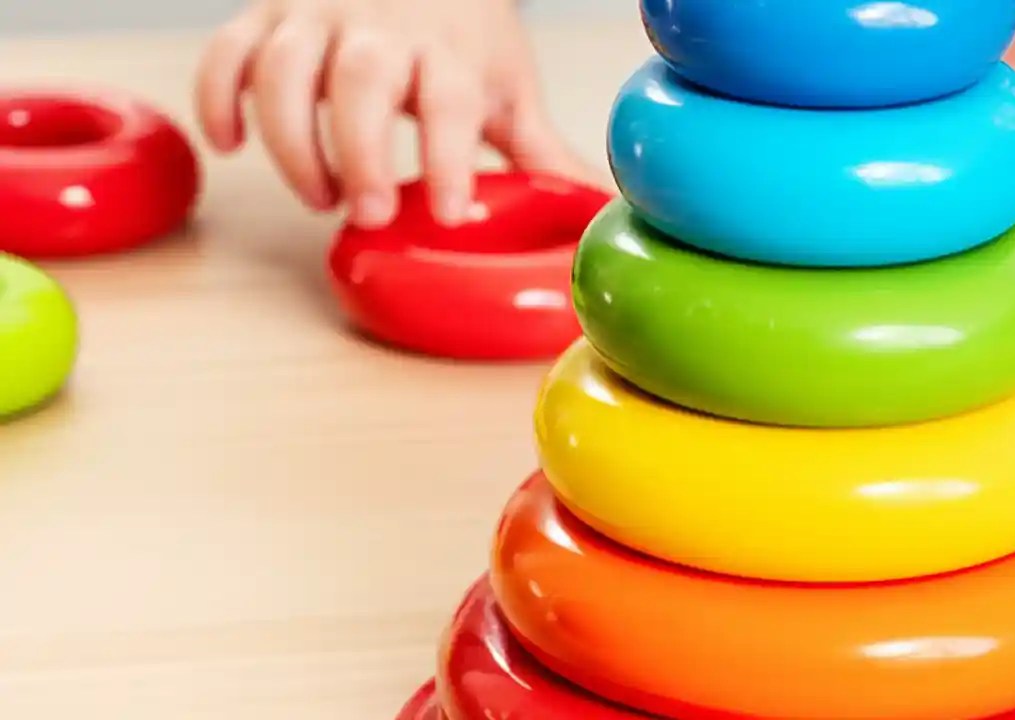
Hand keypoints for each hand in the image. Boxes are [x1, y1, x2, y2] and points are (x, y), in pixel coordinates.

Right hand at [195, 0, 599, 227]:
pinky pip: (227, 50)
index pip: (450, 102)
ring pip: (284, 68)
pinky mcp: (267, 16)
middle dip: (357, 151)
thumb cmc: (462, 36)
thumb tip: (598, 209)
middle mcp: (383, 29)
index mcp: (450, 51)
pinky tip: (232, 145)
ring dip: (290, 140)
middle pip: (360, 81)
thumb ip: (538, 152)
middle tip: (367, 216)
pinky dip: (219, 97)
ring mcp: (318, 17)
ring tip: (318, 197)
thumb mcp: (504, 88)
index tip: (449, 211)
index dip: (447, 157)